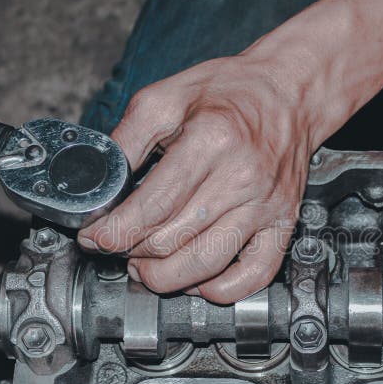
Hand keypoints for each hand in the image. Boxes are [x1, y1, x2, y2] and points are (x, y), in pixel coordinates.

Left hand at [78, 54, 314, 303]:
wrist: (288, 92)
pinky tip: (196, 281)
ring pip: (205, 264)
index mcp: (210, 140)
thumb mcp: (165, 97)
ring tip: (144, 266)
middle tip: (116, 245)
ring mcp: (266, 205)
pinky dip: (220, 291)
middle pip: (172, 239)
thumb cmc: (228, 93)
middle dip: (131, 252)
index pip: (152, 207)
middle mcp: (242, 177)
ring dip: (164, 277)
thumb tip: (99, 182)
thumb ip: (126, 139)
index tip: (94, 237)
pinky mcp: (283, 223)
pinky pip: (254, 276)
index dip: (114, 231)